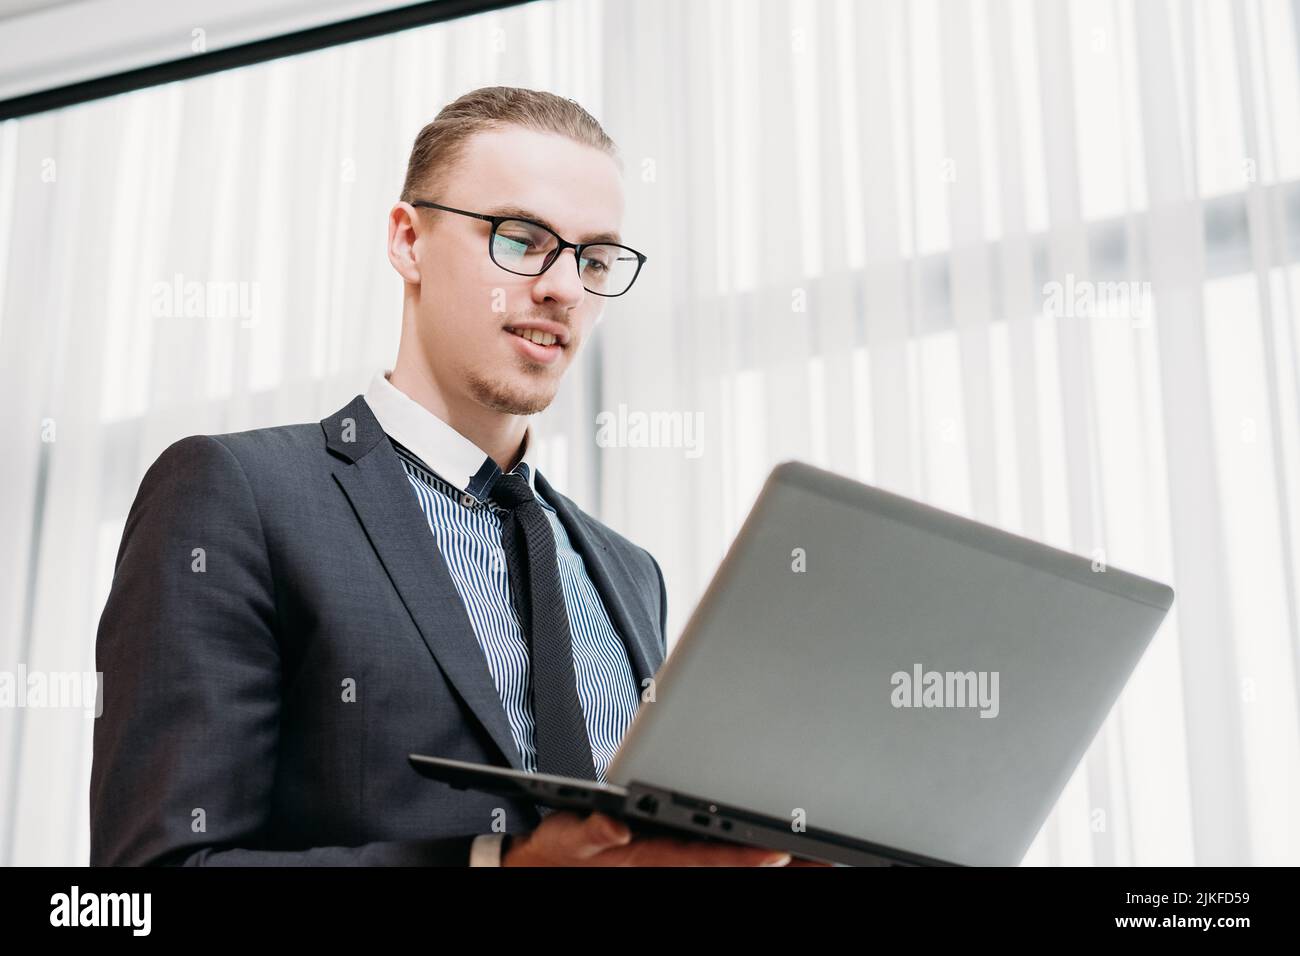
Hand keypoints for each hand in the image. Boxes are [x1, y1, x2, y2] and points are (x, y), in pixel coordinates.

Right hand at [501, 810, 831, 865]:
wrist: (548, 866)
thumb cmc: (560, 851)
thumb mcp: (569, 837)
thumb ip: (593, 830)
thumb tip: (617, 824)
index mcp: (652, 855)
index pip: (706, 856)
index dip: (743, 854)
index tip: (778, 851)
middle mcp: (672, 859)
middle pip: (733, 860)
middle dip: (779, 859)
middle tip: (826, 857)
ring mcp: (676, 859)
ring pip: (732, 859)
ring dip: (776, 859)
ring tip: (823, 855)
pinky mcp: (674, 854)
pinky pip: (720, 857)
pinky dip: (753, 856)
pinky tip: (783, 853)